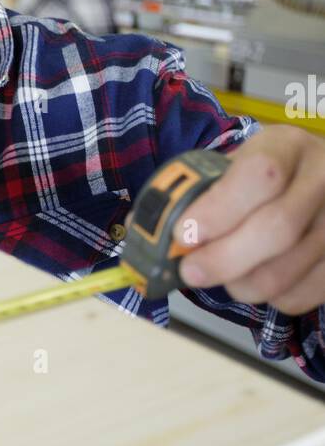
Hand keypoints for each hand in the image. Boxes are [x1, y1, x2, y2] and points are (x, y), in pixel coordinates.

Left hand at [173, 126, 324, 314]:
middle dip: (222, 259)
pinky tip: (256, 278)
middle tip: (190, 271)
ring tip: (223, 276)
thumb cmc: (264, 178)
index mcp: (288, 146)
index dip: (218, 211)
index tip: (184, 233)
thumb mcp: (233, 166)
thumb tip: (139, 227)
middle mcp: (323, 180)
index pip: (260, 175)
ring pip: (286, 271)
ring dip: (241, 284)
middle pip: (277, 228)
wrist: (315, 180)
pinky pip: (300, 295)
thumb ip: (193, 193)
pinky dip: (269, 298)